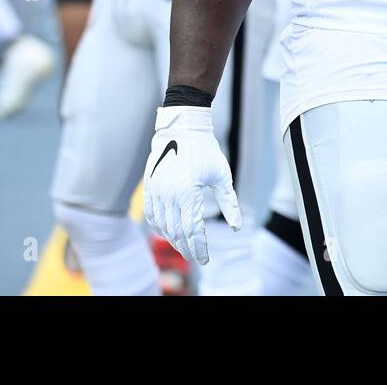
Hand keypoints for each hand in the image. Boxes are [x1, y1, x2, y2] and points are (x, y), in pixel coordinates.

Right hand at [143, 106, 240, 263]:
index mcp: (188, 192)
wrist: (182, 128)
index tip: (205, 259)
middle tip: (197, 257)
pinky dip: (159, 227)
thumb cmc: (206, 151)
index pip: (192, 230)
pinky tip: (168, 232)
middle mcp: (169, 194)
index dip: (198, 248)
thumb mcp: (222, 176)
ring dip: (173, 240)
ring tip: (185, 247)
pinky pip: (151, 214)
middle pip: (176, 232)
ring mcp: (156, 191)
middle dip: (187, 248)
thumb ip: (229, 204)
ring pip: (162, 226)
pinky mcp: (149, 187)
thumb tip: (237, 227)